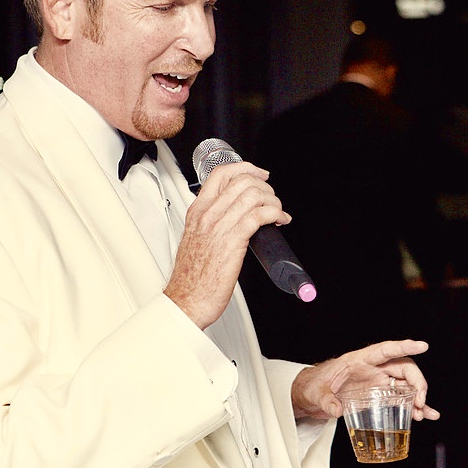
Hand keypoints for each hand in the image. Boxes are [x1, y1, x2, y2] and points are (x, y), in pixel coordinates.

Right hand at [165, 161, 287, 328]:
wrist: (187, 299)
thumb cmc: (192, 276)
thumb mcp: (196, 239)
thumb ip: (210, 223)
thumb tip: (233, 215)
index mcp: (198, 211)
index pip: (221, 174)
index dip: (246, 168)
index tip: (259, 175)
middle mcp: (208, 215)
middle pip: (242, 180)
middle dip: (265, 187)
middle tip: (272, 199)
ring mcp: (220, 226)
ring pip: (253, 195)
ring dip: (273, 201)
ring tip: (278, 212)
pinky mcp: (234, 241)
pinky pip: (259, 215)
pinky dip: (276, 214)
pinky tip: (279, 221)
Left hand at [290, 339, 440, 421]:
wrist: (312, 395)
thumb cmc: (315, 385)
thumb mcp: (315, 392)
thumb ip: (325, 400)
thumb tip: (336, 409)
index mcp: (360, 360)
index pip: (386, 350)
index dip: (404, 347)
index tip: (421, 346)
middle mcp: (374, 369)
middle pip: (404, 368)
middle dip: (416, 382)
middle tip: (418, 401)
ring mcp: (379, 383)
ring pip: (407, 384)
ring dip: (418, 397)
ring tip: (423, 413)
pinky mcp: (380, 397)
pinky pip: (402, 400)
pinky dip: (414, 407)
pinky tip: (425, 415)